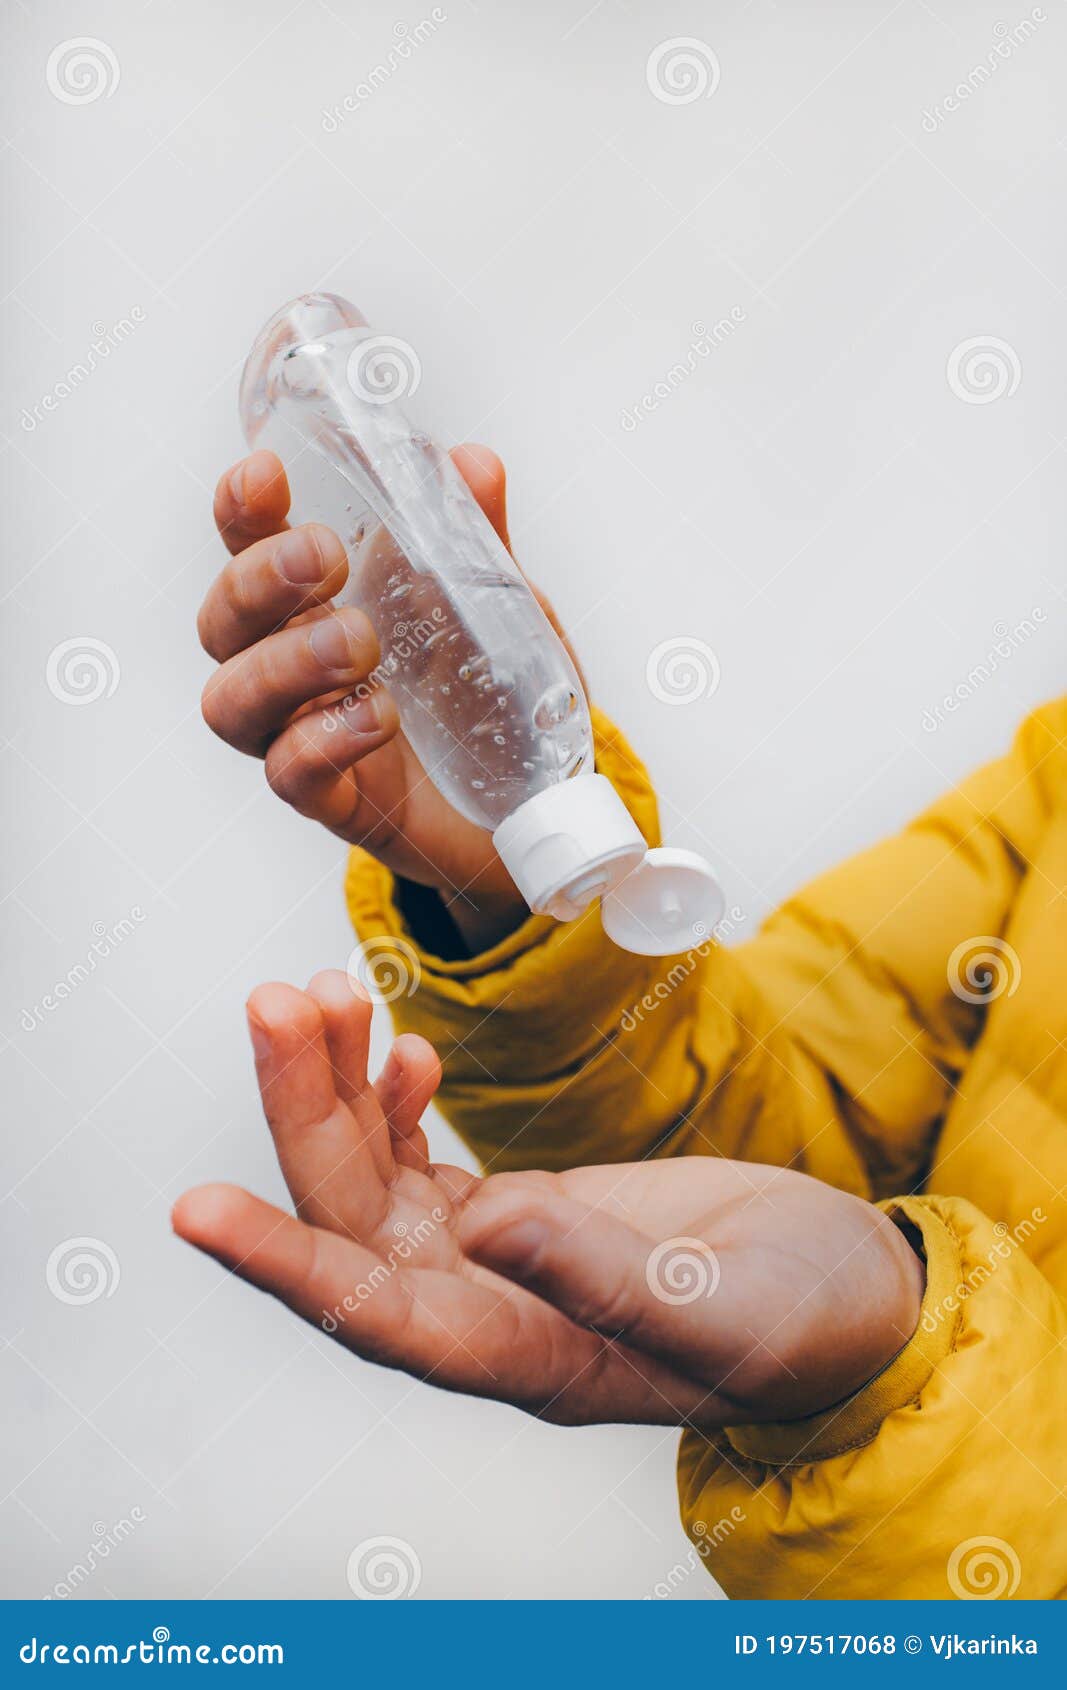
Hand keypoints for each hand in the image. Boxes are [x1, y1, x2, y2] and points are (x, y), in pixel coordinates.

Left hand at [174, 977, 923, 1429]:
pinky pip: (419, 1157)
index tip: (195, 1210)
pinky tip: (398, 1044)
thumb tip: (489, 1229)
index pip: (370, 1312)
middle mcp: (478, 1312)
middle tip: (274, 999)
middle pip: (350, 1214)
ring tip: (312, 990)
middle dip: (303, 1108)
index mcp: (516, 1355)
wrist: (841, 1296)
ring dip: (336, 1086)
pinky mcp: (515, 1214)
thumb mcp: (717, 1307)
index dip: (280, 1261)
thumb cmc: (795, 1322)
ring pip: (371, 1175)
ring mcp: (489, 1261)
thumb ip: (599, 1277)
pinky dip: (395, 1095)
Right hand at [198, 445, 579, 951]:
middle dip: (257, 580)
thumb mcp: (500, 611)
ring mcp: (304, 738)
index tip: (265, 473)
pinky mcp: (337, 804)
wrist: (534, 809)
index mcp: (317, 607)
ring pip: (232, 701)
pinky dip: (322, 739)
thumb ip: (480, 544)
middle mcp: (293, 670)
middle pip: (221, 622)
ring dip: (285, 662)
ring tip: (359, 643)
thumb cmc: (492, 700)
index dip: (242, 510)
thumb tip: (473, 465)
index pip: (251, 548)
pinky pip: (289, 774)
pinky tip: (375, 715)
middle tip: (324, 557)